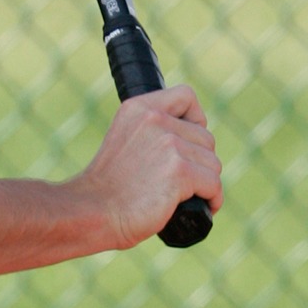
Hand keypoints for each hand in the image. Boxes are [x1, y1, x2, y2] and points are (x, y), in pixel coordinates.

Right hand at [70, 86, 223, 249]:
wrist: (93, 211)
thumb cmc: (109, 185)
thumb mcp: (125, 138)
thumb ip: (152, 129)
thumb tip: (192, 137)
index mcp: (138, 107)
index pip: (186, 96)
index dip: (195, 119)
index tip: (187, 141)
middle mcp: (154, 119)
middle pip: (205, 137)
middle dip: (199, 161)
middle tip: (178, 180)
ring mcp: (168, 144)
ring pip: (212, 164)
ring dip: (204, 183)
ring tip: (182, 196)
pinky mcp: (180, 171)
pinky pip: (214, 185)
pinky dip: (212, 200)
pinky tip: (201, 206)